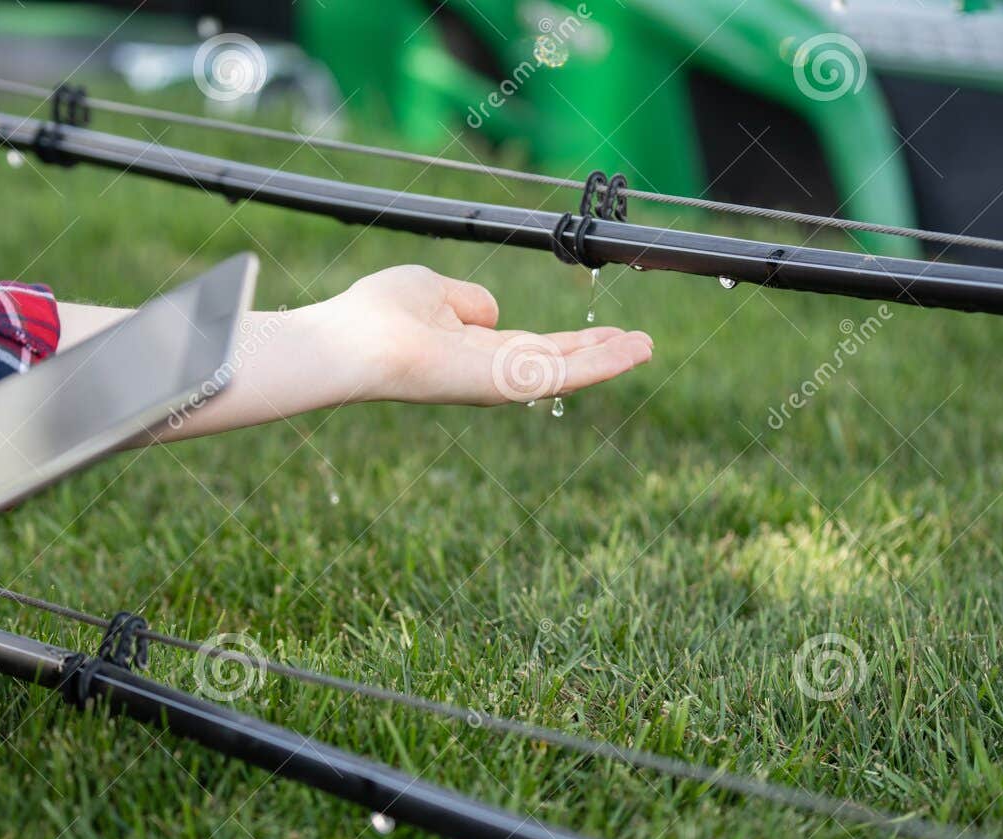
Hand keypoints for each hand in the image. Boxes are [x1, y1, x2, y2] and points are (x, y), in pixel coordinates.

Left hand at [321, 264, 653, 405]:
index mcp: (473, 350)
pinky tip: (631, 352)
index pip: (532, 347)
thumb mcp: (431, 289)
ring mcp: (499, 381)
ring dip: (610, 358)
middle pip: (557, 361)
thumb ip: (466, 300)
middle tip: (640, 344)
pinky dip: (602, 363)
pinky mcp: (505, 384)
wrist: (354, 343)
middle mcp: (490, 371)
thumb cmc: (378, 315)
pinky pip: (564, 375)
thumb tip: (490, 312)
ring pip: (568, 370)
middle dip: (599, 352)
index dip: (570, 340)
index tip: (604, 332)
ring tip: (647, 347)